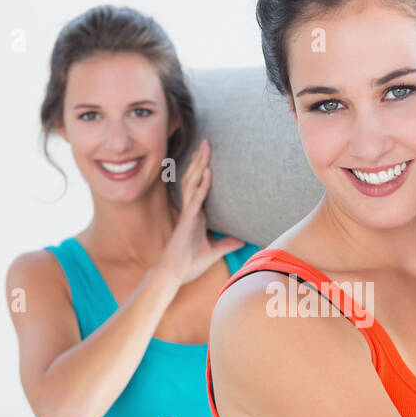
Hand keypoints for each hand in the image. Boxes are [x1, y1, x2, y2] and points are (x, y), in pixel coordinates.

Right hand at [156, 138, 245, 285]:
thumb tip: (241, 241)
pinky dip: (202, 185)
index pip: (200, 187)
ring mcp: (188, 214)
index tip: (208, 156)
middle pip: (195, 179)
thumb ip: (226, 244)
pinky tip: (207, 172)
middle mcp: (191, 210)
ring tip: (206, 147)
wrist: (173, 274)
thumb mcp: (213, 252)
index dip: (203, 170)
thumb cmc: (188, 264)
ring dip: (200, 165)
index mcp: (196, 215)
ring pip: (193, 183)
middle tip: (207, 142)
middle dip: (201, 160)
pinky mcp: (187, 221)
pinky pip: (195, 199)